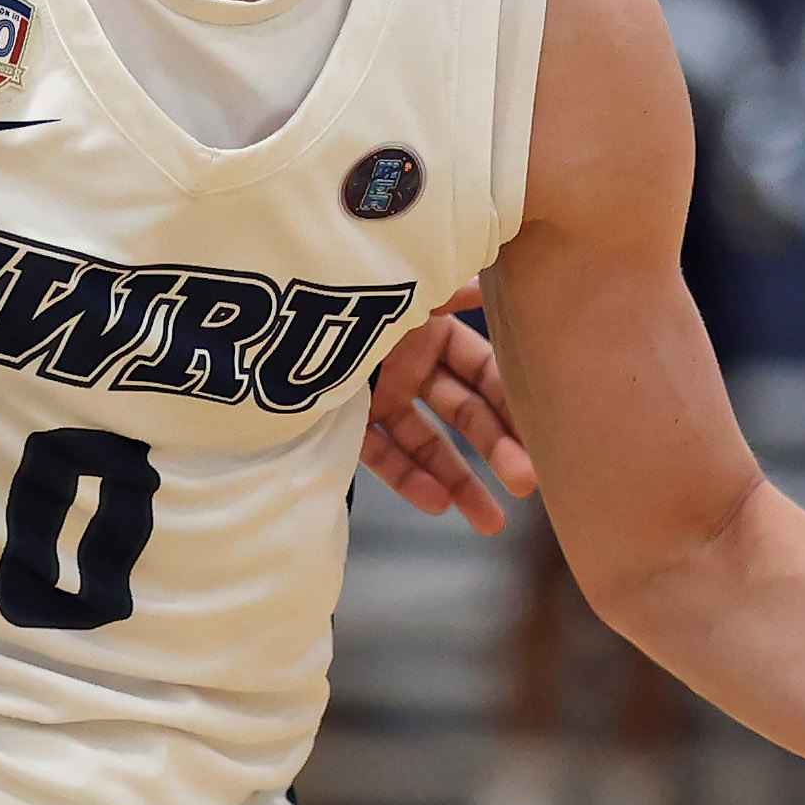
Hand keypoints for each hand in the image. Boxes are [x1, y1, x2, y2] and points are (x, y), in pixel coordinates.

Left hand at [360, 294, 536, 530]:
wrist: (265, 314)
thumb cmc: (340, 290)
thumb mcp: (401, 285)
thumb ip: (447, 288)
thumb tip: (488, 281)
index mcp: (429, 328)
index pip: (483, 372)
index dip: (511, 402)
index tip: (540, 434)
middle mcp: (409, 365)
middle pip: (464, 413)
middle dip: (498, 448)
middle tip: (527, 482)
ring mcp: (379, 398)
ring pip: (429, 445)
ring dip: (462, 483)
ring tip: (492, 523)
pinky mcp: (347, 424)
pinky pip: (383, 456)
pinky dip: (409, 480)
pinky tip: (438, 505)